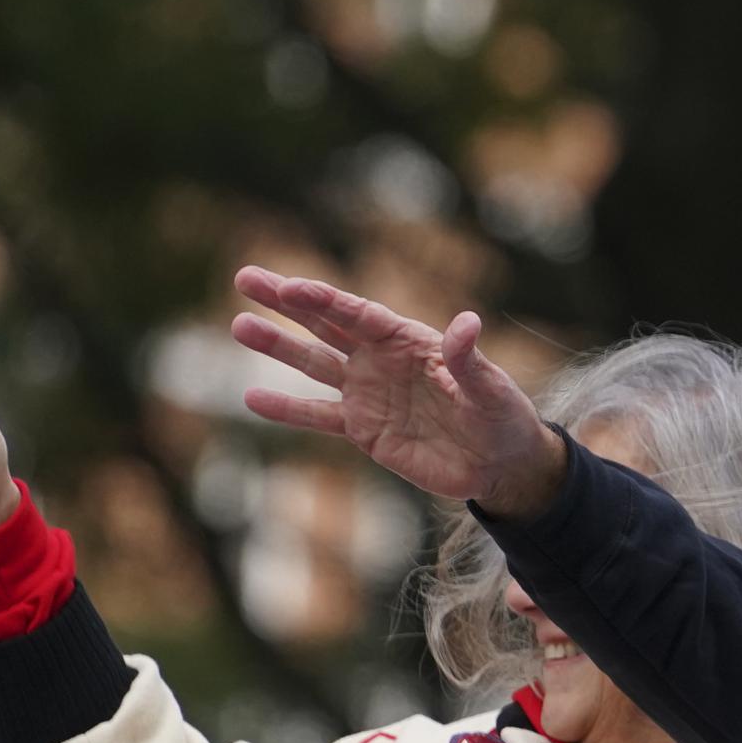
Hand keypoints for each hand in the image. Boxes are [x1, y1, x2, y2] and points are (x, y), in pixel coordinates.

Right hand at [231, 268, 568, 515]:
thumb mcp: (491, 389)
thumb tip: (467, 322)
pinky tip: (252, 398)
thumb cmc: (502, 417)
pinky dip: (287, 409)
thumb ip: (469, 359)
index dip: (324, 300)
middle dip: (286, 302)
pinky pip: (318, 416)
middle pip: (326, 325)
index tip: (289, 287)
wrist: (500, 464)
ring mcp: (368, 393)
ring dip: (278, 346)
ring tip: (239, 326)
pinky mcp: (363, 430)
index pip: (359, 314)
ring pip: (314, 364)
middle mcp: (381, 361)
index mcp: (409, 341)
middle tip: (244, 278)